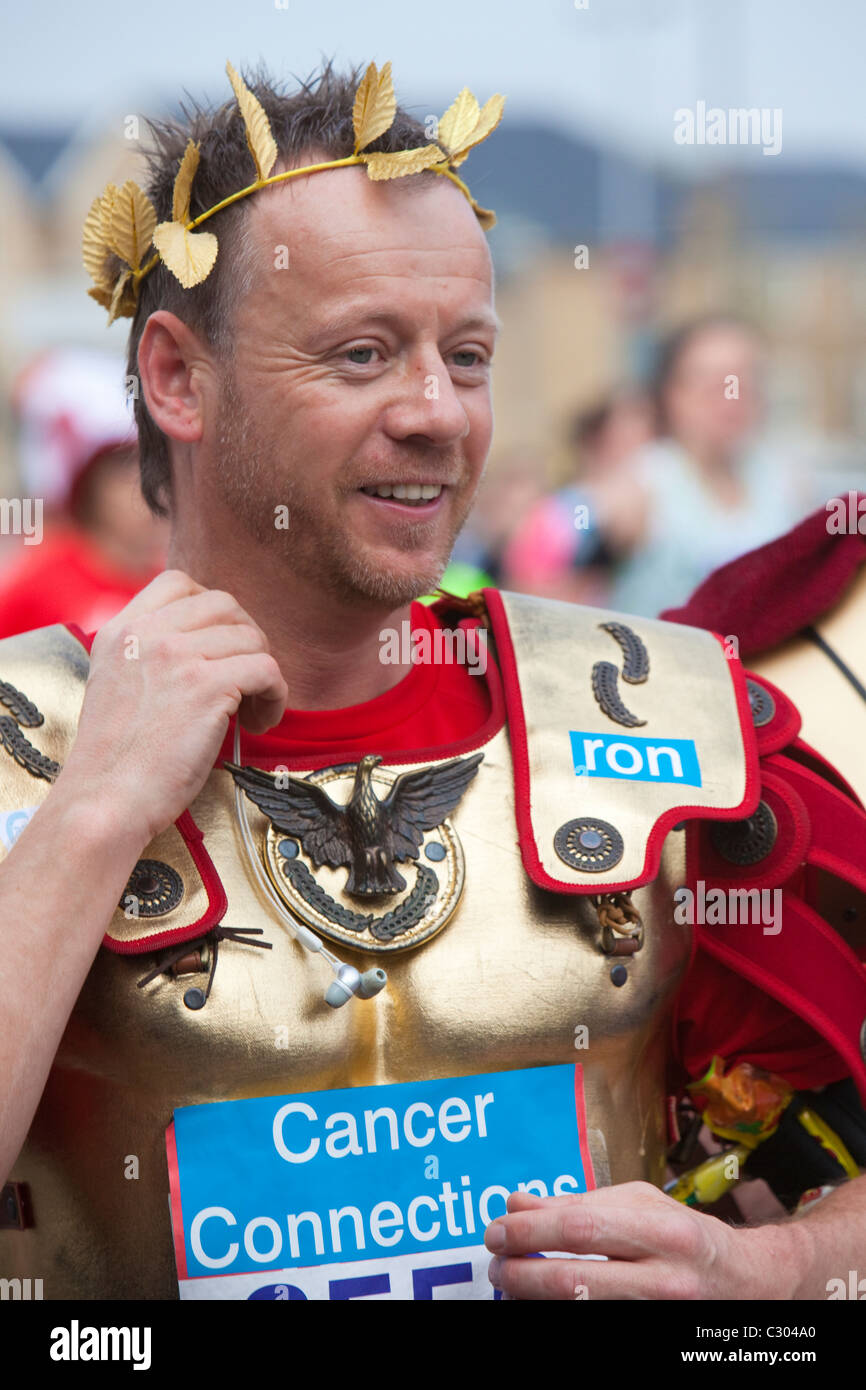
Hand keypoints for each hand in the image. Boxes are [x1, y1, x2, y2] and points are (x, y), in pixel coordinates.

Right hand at [59, 570, 287, 844]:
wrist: (105, 801)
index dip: (212, 610)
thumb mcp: (117, 684)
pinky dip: (276, 697)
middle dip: (245, 640)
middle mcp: (146, 633)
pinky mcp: (206, 685)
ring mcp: (175, 655)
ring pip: (252, 638)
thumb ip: (150, 654)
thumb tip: (209, 642)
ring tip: (251, 711)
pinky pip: (268, 670)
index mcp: (120, 630)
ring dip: (263, 674)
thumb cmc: (118, 760)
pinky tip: (258, 723)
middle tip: (244, 681)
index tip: (219, 647)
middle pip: (224, 604)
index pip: (178, 582)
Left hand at [484, 1183, 803, 1299]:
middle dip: (521, 1270)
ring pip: (578, 1310)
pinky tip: (541, 1300)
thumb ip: (580, 1202)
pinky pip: (594, 1323)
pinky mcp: (652, 1335)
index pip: (580, 1229)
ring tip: (509, 1280)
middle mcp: (665, 1278)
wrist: (747, 1284)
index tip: (498, 1228)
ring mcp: (659, 1314)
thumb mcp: (642, 1203)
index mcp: (662, 1231)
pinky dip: (559, 1311)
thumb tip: (517, 1202)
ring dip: (532, 1296)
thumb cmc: (687, 1235)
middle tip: (494, 1259)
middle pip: (573, 1280)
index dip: (529, 1230)